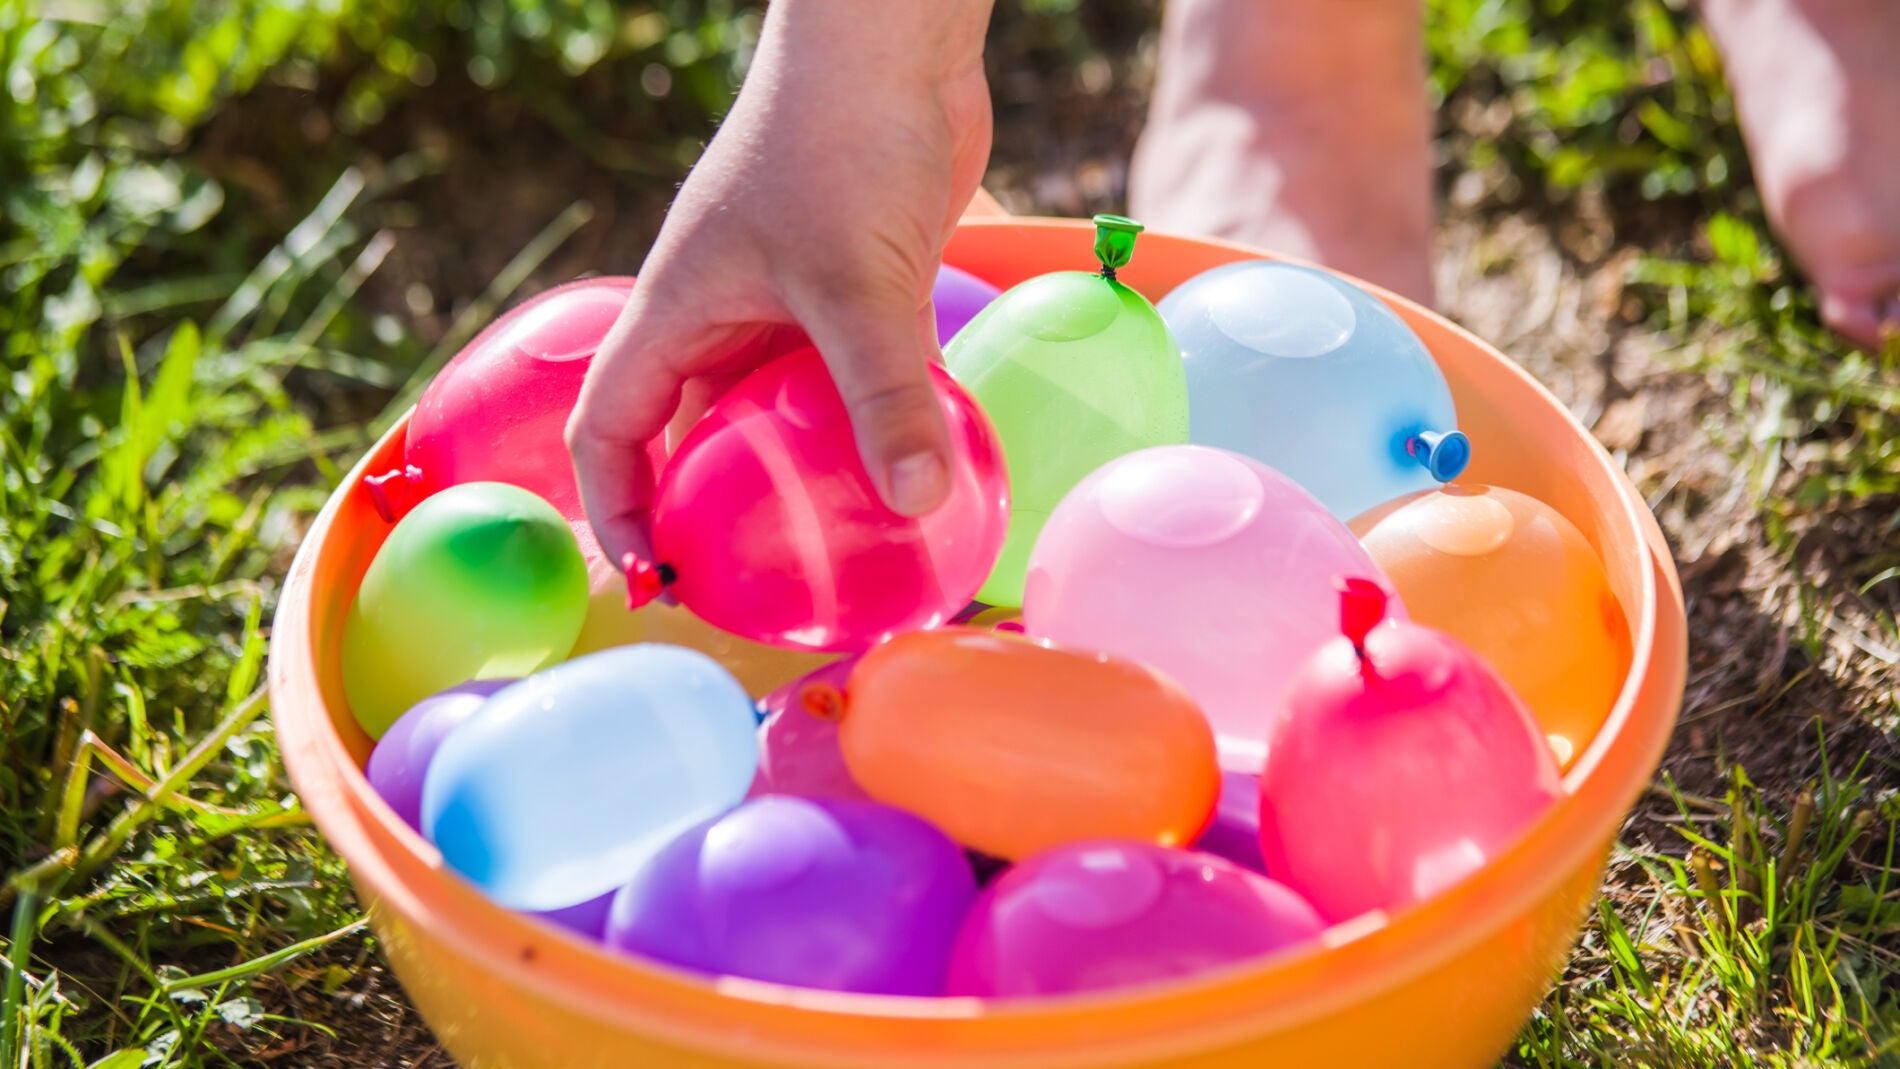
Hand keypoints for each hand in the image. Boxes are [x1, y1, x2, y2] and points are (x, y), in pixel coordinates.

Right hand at [567, 0, 994, 570]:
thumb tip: (917, 504)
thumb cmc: (842, 141)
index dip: (614, 508)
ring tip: (836, 549)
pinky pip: (842, 377)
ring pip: (773, 409)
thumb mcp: (857, 284)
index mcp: (676, 310)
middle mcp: (720, 312)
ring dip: (796, 472)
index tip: (655, 578)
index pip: (608, 429)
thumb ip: (884, 395)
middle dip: (710, 510)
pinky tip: (908, 472)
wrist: (895, 40)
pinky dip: (864, 424)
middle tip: (755, 585)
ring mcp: (785, 300)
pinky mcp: (850, 287)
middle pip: (689, 432)